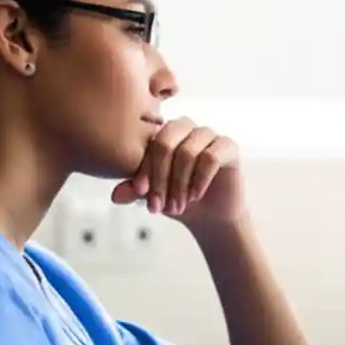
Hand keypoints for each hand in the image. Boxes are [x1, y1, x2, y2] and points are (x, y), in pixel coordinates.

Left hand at [111, 117, 245, 224]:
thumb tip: (115, 196)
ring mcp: (209, 135)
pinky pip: (211, 157)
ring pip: (187, 152)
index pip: (148, 144)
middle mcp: (186, 128)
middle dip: (160, 178)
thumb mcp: (152, 196)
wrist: (211, 217)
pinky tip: (195, 196)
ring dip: (179, 185)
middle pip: (166, 143)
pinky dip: (200, 180)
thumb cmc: (178, 199)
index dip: (144, 168)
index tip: (141, 193)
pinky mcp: (229, 146)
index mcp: (164, 133)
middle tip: (158, 206)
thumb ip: (135, 191)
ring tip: (176, 207)